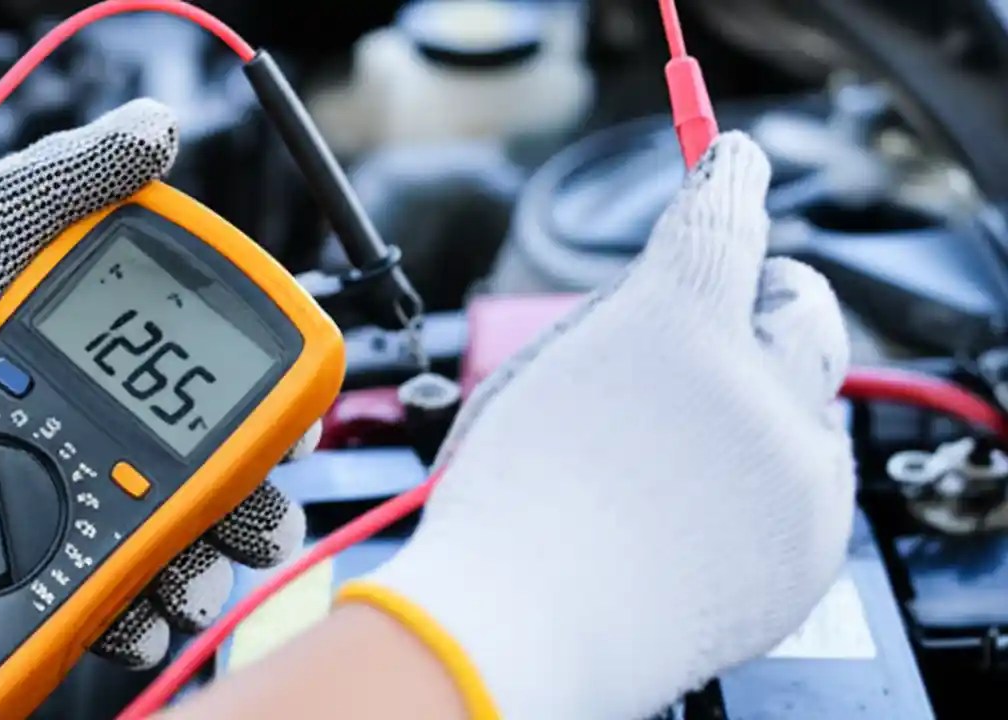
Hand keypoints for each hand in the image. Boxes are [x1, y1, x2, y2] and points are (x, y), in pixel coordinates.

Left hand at [0, 99, 309, 669]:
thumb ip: (79, 177)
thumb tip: (159, 128)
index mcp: (116, 334)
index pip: (218, 369)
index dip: (268, 403)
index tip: (288, 430)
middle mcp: (108, 404)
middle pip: (214, 467)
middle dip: (249, 508)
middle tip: (254, 531)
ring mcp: (75, 470)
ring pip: (171, 533)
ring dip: (199, 567)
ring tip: (190, 586)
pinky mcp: (36, 528)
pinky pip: (105, 577)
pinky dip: (134, 608)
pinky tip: (140, 616)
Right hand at [340, 133, 855, 718]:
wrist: (524, 631)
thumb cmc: (508, 506)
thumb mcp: (538, 371)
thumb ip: (622, 318)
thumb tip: (674, 297)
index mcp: (674, 322)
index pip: (726, 212)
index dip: (731, 172)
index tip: (737, 159)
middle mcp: (755, 383)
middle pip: (801, 296)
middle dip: (763, 297)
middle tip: (716, 328)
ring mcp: (795, 467)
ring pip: (806, 393)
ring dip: (756, 403)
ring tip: (674, 461)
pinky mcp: (814, 536)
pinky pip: (809, 477)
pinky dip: (764, 479)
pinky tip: (693, 513)